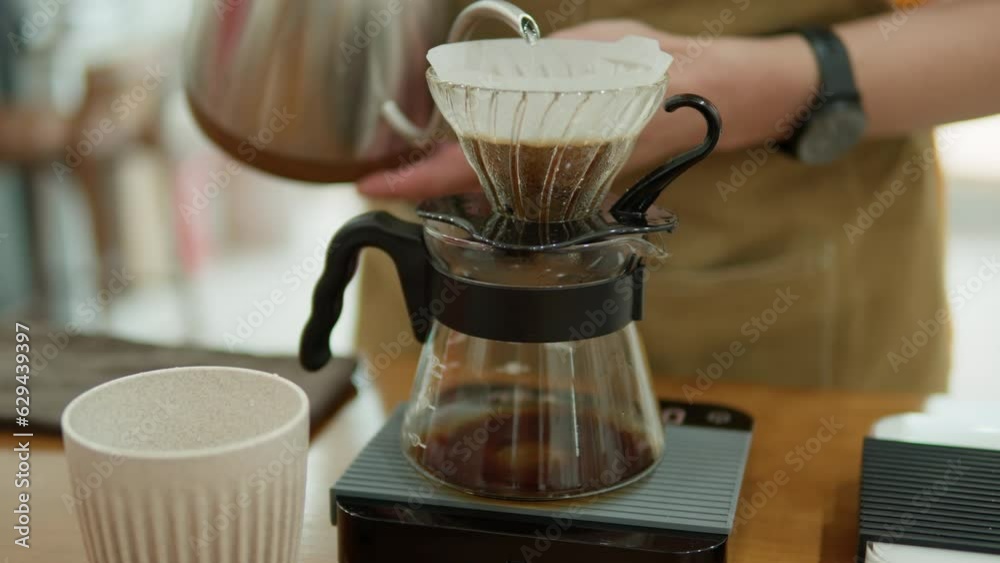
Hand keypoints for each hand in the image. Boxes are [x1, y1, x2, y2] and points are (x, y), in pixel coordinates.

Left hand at [356, 20, 816, 199]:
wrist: (723, 96)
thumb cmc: (661, 67)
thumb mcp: (592, 50)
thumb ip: (536, 69)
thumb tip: (477, 79)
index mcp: (554, 142)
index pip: (467, 166)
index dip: (415, 179)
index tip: (371, 186)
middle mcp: (557, 171)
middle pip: (472, 185)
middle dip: (426, 181)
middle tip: (382, 176)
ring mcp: (569, 177)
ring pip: (496, 185)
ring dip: (456, 175)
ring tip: (417, 165)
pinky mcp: (580, 174)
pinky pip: (524, 177)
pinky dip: (493, 167)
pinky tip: (477, 154)